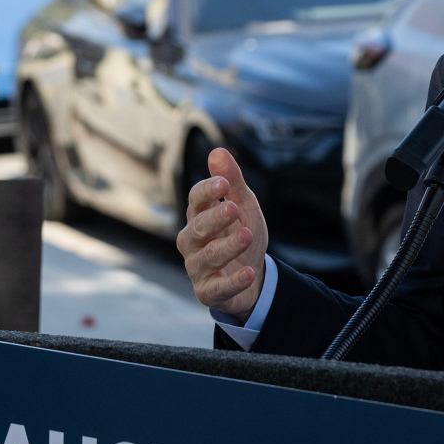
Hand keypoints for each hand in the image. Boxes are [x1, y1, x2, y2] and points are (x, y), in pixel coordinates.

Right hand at [176, 147, 268, 319]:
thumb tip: (218, 151)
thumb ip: (232, 182)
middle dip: (215, 218)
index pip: (195, 200)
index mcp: (199, 216)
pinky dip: (233, 281)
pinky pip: (217, 288)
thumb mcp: (243, 206)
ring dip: (228, 246)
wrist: (251, 277)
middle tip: (234, 209)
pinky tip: (249, 272)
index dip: (206, 191)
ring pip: (208, 256)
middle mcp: (192, 241)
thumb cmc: (240, 234)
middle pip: (198, 227)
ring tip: (248, 235)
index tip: (223, 183)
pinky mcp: (208, 292)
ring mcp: (198, 267)